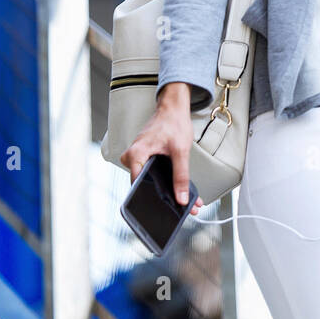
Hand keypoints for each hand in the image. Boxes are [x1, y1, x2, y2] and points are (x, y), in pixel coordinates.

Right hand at [119, 83, 206, 215]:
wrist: (173, 107)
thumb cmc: (173, 123)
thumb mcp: (181, 151)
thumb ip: (181, 176)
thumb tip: (182, 199)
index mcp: (136, 155)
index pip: (139, 185)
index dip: (154, 199)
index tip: (167, 211)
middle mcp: (133, 158)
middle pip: (145, 185)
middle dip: (165, 198)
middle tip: (183, 208)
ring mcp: (137, 158)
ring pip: (149, 181)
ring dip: (168, 190)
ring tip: (187, 202)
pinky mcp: (144, 158)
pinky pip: (151, 174)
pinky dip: (166, 181)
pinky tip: (180, 189)